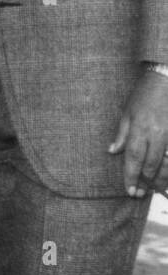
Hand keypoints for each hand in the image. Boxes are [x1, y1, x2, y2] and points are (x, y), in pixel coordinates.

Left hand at [109, 71, 167, 197]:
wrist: (165, 80)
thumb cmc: (144, 94)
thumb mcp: (127, 111)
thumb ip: (121, 133)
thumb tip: (112, 151)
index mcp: (140, 128)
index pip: (133, 157)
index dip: (131, 175)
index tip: (129, 189)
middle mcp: (156, 134)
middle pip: (150, 164)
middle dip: (145, 182)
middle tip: (139, 194)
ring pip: (166, 163)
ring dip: (160, 179)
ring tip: (154, 190)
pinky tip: (166, 176)